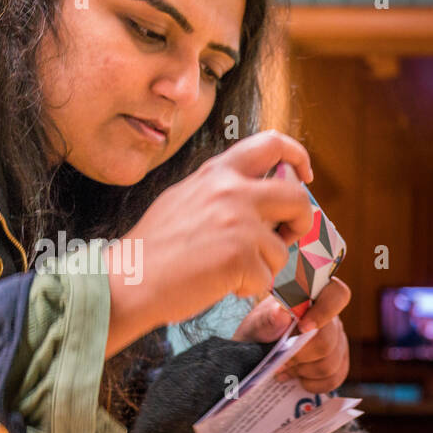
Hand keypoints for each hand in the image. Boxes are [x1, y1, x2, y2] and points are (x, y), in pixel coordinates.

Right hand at [105, 129, 315, 357]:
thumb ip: (224, 192)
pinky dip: (248, 287)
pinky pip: (266, 277)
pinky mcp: (240, 256)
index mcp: (218, 173)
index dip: (298, 157)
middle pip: (296, 198)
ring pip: (281, 248)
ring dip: (263, 266)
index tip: (305, 176)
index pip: (272, 144)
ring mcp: (237, 223)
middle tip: (286, 238)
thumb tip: (262, 196)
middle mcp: (231, 190)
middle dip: (301, 222)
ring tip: (229, 270)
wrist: (127, 279)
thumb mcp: (187, 199)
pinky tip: (220, 283)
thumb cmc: (156, 248)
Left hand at [232, 276, 351, 392]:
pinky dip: (315, 384)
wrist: (257, 353)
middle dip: (301, 357)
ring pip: (332, 363)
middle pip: (328, 341)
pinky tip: (300, 380)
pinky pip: (336, 378)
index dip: (325, 311)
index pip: (336, 295)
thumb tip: (282, 313)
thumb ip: (267, 320)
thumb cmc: (259, 333)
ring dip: (305, 372)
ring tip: (285, 372)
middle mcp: (331, 318)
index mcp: (313, 299)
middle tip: (280, 363)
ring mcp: (338, 340)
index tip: (303, 328)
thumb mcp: (255, 326)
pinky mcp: (340, 361)